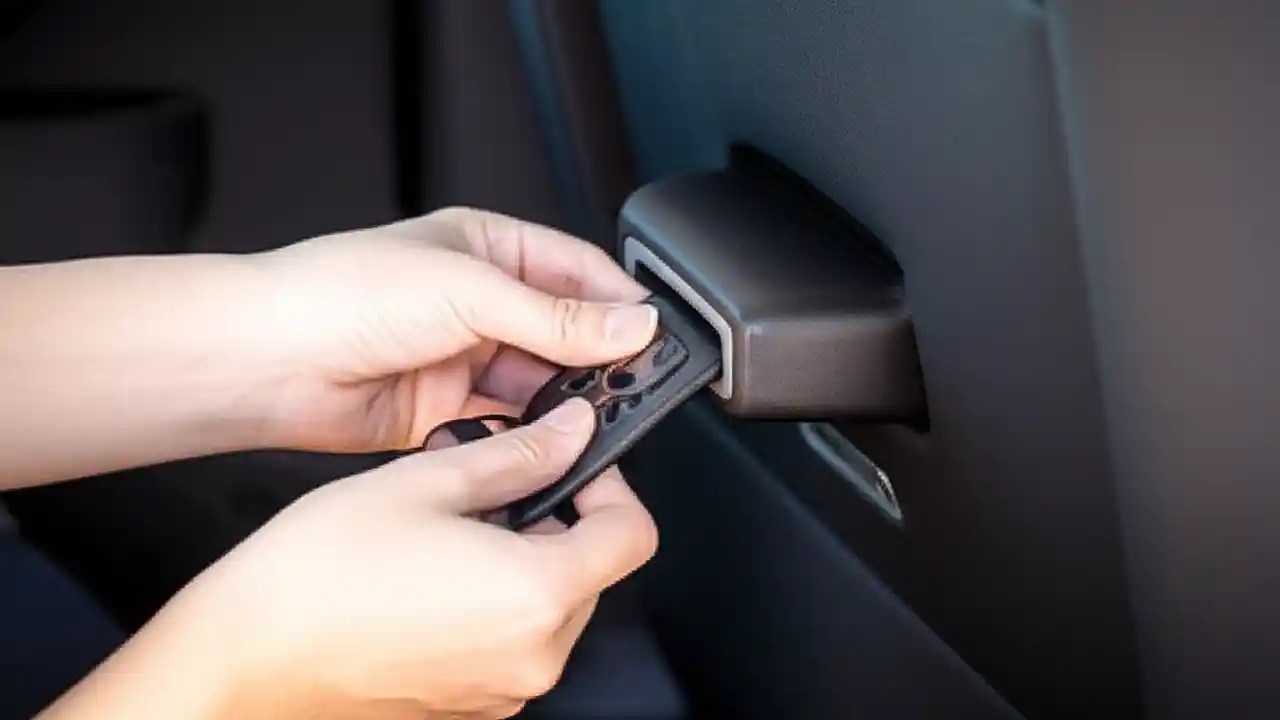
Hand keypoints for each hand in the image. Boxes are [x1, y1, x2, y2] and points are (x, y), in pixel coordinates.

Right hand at [42, 399, 658, 719]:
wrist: (242, 662)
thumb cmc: (315, 579)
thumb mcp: (425, 482)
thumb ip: (516, 453)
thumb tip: (570, 432)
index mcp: (536, 594)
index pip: (632, 534)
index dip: (612, 487)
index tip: (576, 465)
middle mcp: (532, 654)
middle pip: (592, 572)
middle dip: (556, 522)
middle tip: (493, 490)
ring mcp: (502, 690)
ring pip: (549, 608)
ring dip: (520, 562)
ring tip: (448, 534)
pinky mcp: (470, 707)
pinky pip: (510, 644)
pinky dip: (492, 606)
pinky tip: (430, 579)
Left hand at [249, 208, 656, 452]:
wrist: (265, 360)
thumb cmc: (340, 293)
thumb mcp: (466, 291)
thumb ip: (554, 316)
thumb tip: (629, 323)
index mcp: (488, 247)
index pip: (578, 272)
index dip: (620, 303)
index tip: (656, 336)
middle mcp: (480, 301)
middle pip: (566, 331)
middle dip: (598, 360)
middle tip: (634, 386)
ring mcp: (464, 356)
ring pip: (541, 381)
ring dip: (566, 400)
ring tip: (592, 417)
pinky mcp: (447, 409)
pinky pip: (507, 422)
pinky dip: (529, 433)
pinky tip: (543, 437)